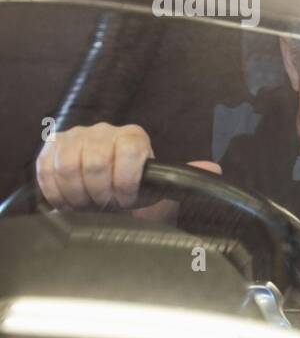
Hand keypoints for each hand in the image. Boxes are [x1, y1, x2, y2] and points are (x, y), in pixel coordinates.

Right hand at [37, 123, 220, 219]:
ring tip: (89, 206)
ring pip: (68, 167)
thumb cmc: (134, 192)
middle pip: (96, 162)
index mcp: (132, 137)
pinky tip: (70, 202)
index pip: (129, 151)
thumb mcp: (160, 189)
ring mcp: (73, 137)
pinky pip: (46, 171)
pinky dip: (57, 193)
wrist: (103, 193)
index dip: (126, 183)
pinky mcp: (49, 149)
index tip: (127, 201)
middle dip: (101, 193)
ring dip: (78, 195)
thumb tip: (214, 169)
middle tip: (106, 207)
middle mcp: (102, 130)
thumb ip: (183, 177)